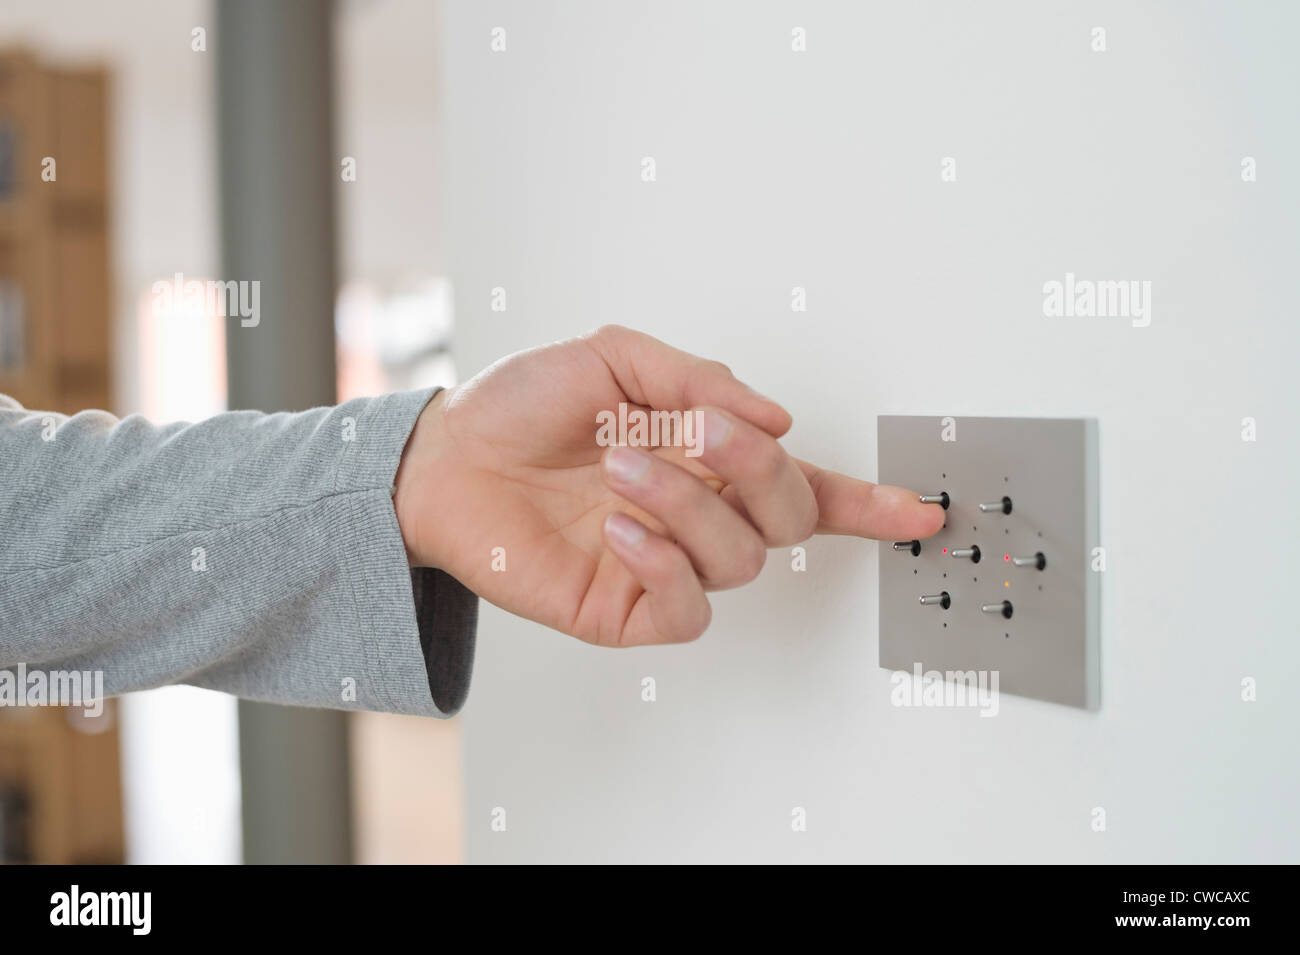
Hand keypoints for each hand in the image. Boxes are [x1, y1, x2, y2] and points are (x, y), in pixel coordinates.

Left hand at [394, 325, 943, 645]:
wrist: (445, 456)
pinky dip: (663, 563)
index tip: (921, 508)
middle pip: (787, 518)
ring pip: (738, 558)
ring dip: (690, 504)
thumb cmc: (522, 407)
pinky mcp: (626, 608)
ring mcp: (664, 564)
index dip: (867, 501)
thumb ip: (699, 381)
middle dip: (759, 470)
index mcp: (706, 459)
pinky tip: (619, 527)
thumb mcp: (615, 358)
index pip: (804, 487)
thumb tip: (778, 421)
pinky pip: (685, 608)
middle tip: (706, 433)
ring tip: (624, 467)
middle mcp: (697, 514)